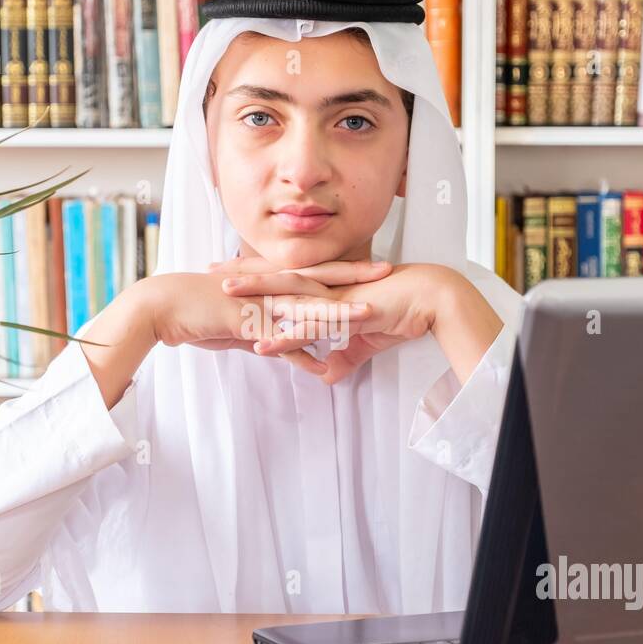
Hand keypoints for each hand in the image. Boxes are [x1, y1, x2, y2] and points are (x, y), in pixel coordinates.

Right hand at [139, 270, 375, 372]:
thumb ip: (267, 335)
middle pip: (318, 280)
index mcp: (269, 280)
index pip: (314, 270)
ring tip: (366, 316)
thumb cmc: (199, 312)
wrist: (164, 307)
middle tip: (389, 272)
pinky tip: (322, 368)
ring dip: (335, 312)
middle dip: (354, 276)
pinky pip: (277, 340)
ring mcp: (257, 302)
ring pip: (303, 306)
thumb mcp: (240, 323)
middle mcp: (267, 286)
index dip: (346, 267)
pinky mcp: (244, 321)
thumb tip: (288, 350)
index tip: (375, 264)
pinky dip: (300, 355)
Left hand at [220, 262, 450, 382]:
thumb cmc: (403, 313)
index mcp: (330, 287)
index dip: (257, 273)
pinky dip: (286, 338)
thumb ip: (344, 355)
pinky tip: (263, 346)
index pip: (286, 277)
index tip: (229, 270)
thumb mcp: (367, 341)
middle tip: (209, 270)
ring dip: (256, 296)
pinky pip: (312, 328)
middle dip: (243, 274)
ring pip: (289, 295)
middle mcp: (328, 287)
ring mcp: (337, 299)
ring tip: (224, 296)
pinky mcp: (349, 316)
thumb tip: (327, 374)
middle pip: (278, 277)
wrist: (433, 301)